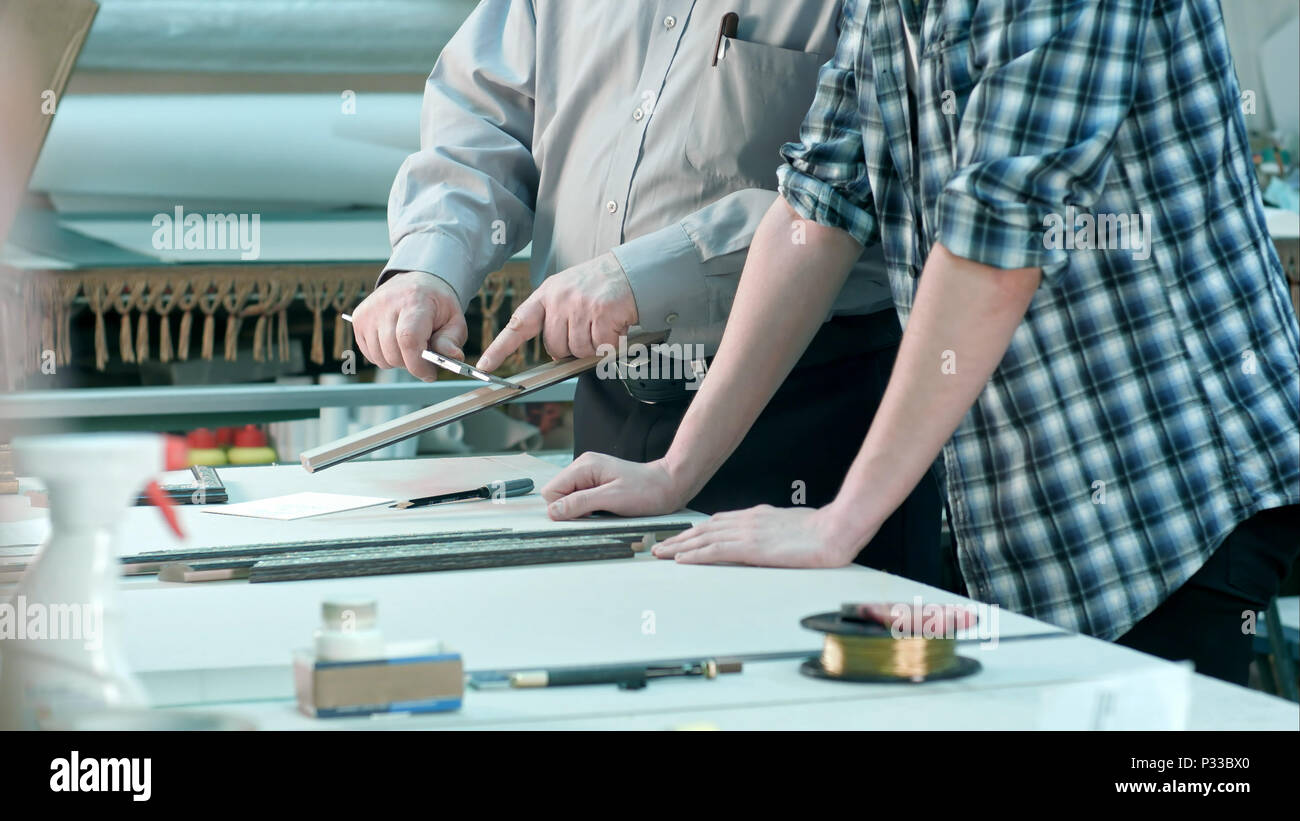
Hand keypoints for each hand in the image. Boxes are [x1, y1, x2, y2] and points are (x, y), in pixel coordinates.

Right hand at [352, 271, 467, 380]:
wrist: (415, 283)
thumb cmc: (436, 305)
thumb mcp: (454, 320)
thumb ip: (451, 340)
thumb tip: (453, 356)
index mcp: (415, 300)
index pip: (408, 339)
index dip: (418, 364)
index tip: (429, 374)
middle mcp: (387, 303)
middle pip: (393, 353)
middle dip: (411, 365)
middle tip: (423, 358)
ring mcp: (369, 311)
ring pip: (380, 358)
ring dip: (397, 361)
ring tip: (410, 348)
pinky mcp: (358, 319)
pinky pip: (370, 354)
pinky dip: (384, 357)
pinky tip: (396, 344)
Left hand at [477, 252, 636, 370]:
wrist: (629, 270)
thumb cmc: (597, 285)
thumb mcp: (566, 292)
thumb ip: (554, 318)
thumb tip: (555, 353)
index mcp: (546, 295)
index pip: (517, 325)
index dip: (500, 348)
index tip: (485, 365)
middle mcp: (559, 299)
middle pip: (555, 347)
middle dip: (571, 346)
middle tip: (587, 328)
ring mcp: (580, 306)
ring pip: (578, 350)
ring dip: (593, 345)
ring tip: (601, 324)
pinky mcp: (601, 314)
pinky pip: (600, 347)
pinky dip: (610, 343)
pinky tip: (614, 327)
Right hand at [541, 454, 686, 519]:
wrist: (668, 485)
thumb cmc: (646, 491)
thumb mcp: (612, 499)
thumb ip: (580, 503)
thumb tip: (553, 511)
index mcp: (584, 466)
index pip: (552, 491)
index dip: (563, 508)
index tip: (584, 514)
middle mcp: (583, 467)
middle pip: (558, 495)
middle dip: (572, 509)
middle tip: (597, 512)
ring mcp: (590, 475)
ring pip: (569, 499)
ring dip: (582, 510)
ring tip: (605, 509)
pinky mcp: (597, 483)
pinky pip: (581, 499)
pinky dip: (590, 508)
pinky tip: (606, 508)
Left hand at [652, 505, 866, 567]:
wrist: (836, 529)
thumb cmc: (823, 529)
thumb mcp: (792, 526)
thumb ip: (774, 530)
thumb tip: (767, 538)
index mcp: (757, 516)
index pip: (718, 523)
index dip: (696, 531)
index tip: (681, 537)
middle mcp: (747, 521)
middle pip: (704, 529)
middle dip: (679, 538)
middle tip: (660, 546)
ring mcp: (748, 533)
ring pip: (703, 539)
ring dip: (679, 547)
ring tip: (660, 553)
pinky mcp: (752, 547)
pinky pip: (715, 551)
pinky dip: (694, 555)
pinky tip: (680, 559)